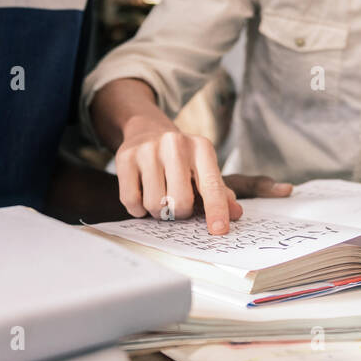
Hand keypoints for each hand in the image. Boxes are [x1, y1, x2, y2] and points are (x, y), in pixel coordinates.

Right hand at [113, 119, 291, 234]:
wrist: (147, 130)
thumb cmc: (181, 159)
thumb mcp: (203, 168)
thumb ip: (219, 192)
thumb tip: (235, 213)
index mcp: (201, 148)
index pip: (211, 186)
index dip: (216, 210)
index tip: (219, 230)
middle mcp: (175, 144)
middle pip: (180, 202)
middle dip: (180, 213)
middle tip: (177, 204)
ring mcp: (148, 149)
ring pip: (154, 205)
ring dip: (158, 212)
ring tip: (159, 196)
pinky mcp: (125, 157)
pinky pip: (131, 201)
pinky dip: (138, 209)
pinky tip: (142, 196)